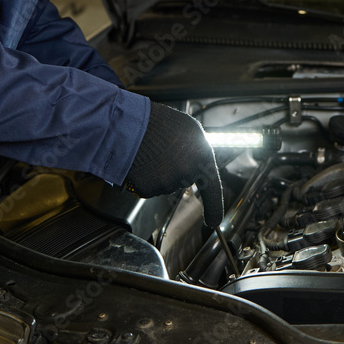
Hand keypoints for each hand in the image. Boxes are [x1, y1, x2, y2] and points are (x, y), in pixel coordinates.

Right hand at [125, 102, 224, 227]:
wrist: (130, 124)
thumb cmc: (160, 122)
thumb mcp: (190, 129)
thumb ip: (198, 149)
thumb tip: (198, 161)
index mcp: (201, 159)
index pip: (212, 190)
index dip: (214, 208)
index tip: (213, 221)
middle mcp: (186, 175)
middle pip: (182, 181)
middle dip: (176, 169)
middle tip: (166, 150)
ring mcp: (166, 184)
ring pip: (165, 184)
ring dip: (160, 171)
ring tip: (152, 150)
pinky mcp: (147, 190)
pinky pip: (150, 187)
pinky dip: (145, 177)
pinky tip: (142, 161)